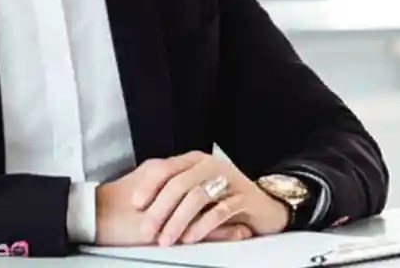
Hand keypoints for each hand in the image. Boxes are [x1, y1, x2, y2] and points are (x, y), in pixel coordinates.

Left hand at [130, 151, 289, 246]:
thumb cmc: (224, 198)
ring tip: (166, 239)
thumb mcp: (196, 190)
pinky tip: (190, 238)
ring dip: (178, 220)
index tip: (135, 205)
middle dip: (160, 209)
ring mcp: (229, 180)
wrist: (264, 206)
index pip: (165, 167)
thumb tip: (140, 205)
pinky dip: (202, 225)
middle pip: (179, 183)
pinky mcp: (244, 197)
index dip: (148, 185)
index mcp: (195, 160)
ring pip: (197, 197)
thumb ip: (174, 190)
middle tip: (147, 230)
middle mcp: (211, 165)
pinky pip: (220, 210)